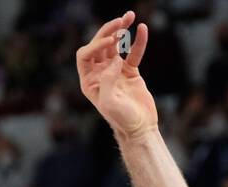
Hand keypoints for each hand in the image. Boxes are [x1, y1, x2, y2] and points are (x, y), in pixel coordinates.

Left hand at [76, 11, 157, 142]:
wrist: (140, 128)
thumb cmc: (123, 120)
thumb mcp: (111, 103)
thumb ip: (108, 80)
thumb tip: (115, 60)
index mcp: (88, 81)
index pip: (85, 55)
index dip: (95, 44)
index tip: (112, 41)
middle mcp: (99, 74)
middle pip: (99, 45)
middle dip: (108, 31)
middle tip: (121, 21)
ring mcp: (114, 71)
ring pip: (115, 45)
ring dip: (121, 30)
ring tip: (130, 17)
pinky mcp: (130, 71)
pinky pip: (132, 52)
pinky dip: (137, 41)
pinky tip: (142, 29)